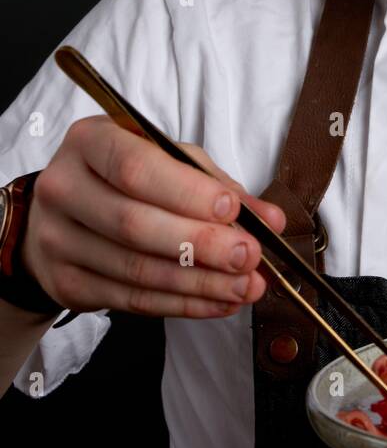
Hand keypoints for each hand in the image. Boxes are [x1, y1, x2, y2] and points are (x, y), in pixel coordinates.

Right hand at [19, 116, 283, 317]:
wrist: (68, 213)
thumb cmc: (128, 178)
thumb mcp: (171, 163)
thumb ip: (218, 186)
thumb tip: (270, 219)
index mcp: (89, 142)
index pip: (134, 168)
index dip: (186, 192)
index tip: (231, 210)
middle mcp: (63, 188)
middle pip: (134, 224)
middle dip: (200, 244)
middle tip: (248, 256)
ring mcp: (56, 239)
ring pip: (135, 269)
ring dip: (198, 283)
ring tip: (244, 286)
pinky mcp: (65, 282)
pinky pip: (130, 300)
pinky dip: (181, 305)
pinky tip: (217, 302)